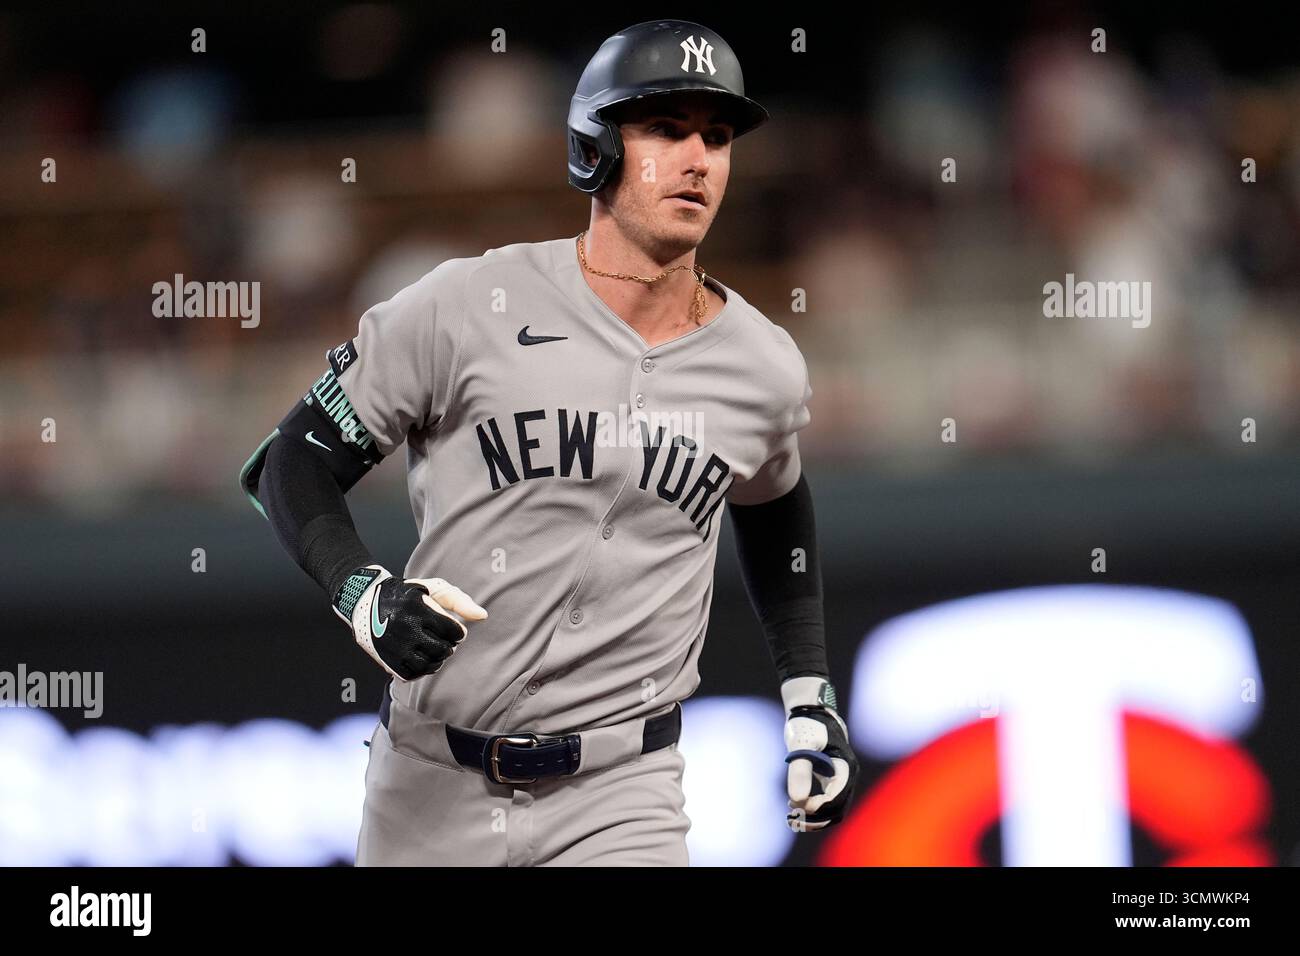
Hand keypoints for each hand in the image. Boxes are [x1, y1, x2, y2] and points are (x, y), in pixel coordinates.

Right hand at [332, 565, 487, 680]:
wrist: (366, 602)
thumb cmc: (408, 595)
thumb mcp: (434, 589)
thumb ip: (459, 601)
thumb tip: (482, 616)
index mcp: (418, 608)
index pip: (453, 631)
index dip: (458, 632)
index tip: (454, 629)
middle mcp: (405, 628)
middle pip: (443, 649)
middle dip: (449, 645)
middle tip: (444, 639)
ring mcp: (396, 647)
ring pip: (430, 664)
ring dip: (438, 658)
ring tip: (434, 648)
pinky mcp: (388, 660)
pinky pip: (414, 673)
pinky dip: (424, 668)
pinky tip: (423, 657)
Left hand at [781, 676, 858, 831]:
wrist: (811, 711)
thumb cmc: (807, 724)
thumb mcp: (801, 744)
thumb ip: (799, 770)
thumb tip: (797, 799)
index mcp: (845, 768)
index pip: (835, 798)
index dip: (816, 806)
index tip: (795, 802)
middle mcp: (847, 776)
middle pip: (836, 810)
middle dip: (815, 819)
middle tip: (791, 818)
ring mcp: (841, 778)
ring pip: (833, 809)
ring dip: (814, 818)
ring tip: (791, 818)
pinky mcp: (831, 779)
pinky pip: (827, 802)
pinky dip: (813, 809)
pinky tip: (794, 805)